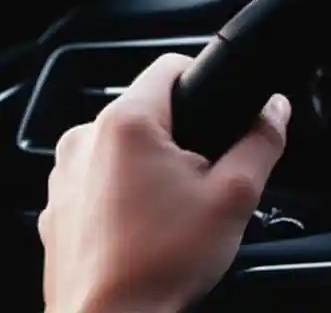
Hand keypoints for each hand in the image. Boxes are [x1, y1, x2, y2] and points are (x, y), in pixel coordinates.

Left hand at [39, 53, 290, 312]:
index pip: (170, 66)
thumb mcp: (235, 196)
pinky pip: (99, 182)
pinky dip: (123, 196)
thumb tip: (275, 110)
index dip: (205, 81)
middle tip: (205, 180)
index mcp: (126, 124)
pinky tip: (146, 230)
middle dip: (181, 137)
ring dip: (150, 167)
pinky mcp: (56, 209)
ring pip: (122, 149)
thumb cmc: (160, 265)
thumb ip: (261, 141)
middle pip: (147, 111)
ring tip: (174, 212)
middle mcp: (84, 141)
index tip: (221, 112)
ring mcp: (64, 176)